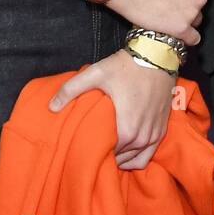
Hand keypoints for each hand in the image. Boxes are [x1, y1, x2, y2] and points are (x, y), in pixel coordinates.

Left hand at [48, 49, 176, 168]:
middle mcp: (142, 137)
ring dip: (120, 157)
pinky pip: (147, 156)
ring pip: (133, 159)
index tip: (82, 144)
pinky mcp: (162, 130)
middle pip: (119, 158)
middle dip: (105, 154)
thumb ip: (71, 89)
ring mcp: (154, 135)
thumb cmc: (126, 66)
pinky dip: (135, 157)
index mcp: (126, 130)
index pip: (105, 154)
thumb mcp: (96, 73)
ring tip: (106, 148)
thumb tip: (51, 107)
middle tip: (92, 145)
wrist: (157, 55)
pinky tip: (124, 151)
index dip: (92, 150)